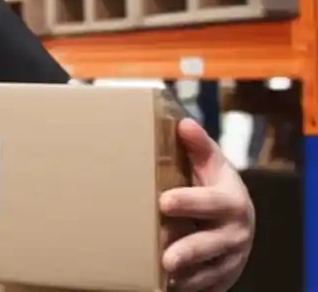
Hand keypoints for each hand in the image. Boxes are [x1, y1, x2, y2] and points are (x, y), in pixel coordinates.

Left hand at [159, 118, 253, 290]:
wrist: (236, 221)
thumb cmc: (214, 187)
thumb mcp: (212, 166)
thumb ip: (199, 147)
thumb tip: (185, 124)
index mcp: (231, 201)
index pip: (211, 202)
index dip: (189, 201)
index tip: (164, 201)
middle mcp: (234, 232)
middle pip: (210, 244)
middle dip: (188, 251)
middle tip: (166, 257)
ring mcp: (229, 258)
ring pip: (208, 271)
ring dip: (186, 276)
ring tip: (163, 276)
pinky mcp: (221, 277)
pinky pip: (206, 286)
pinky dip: (188, 288)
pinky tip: (166, 286)